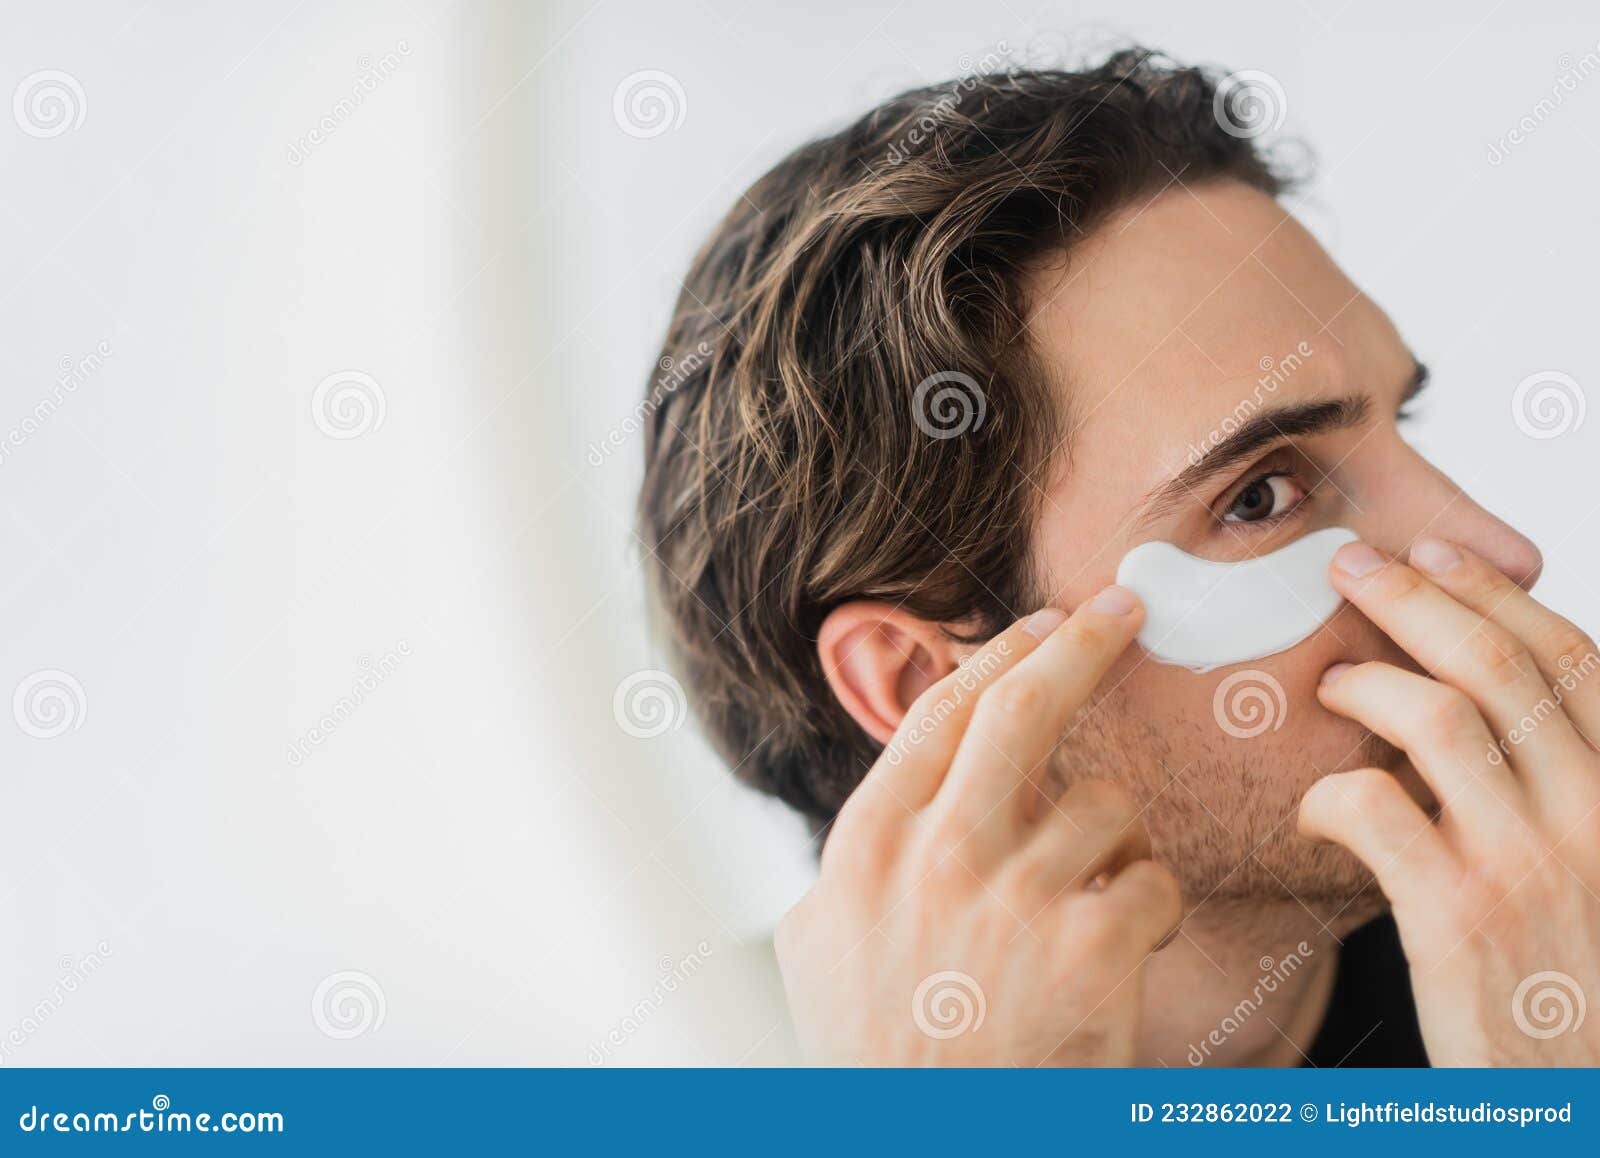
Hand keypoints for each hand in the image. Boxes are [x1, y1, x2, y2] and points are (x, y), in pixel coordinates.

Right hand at [774, 589, 1181, 1065]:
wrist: (927, 1145)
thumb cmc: (873, 1054)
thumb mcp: (817, 943)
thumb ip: (850, 858)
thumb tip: (890, 798)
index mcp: (871, 843)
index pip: (942, 711)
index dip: (999, 651)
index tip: (1041, 620)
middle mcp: (942, 854)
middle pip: (1025, 709)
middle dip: (1083, 643)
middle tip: (1123, 608)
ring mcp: (1020, 898)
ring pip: (1108, 808)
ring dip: (1112, 847)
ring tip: (1084, 906)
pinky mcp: (1095, 950)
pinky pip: (1155, 882)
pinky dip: (1147, 910)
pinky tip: (1117, 954)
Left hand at [1300, 537, 1599, 1064]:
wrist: (1577, 1099)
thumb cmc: (1576, 983)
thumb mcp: (1594, 870)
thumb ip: (1557, 789)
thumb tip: (1484, 707)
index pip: (1571, 659)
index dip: (1495, 593)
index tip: (1435, 552)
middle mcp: (1595, 815)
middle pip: (1498, 665)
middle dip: (1413, 596)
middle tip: (1349, 564)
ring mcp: (1528, 863)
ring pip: (1433, 716)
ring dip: (1364, 683)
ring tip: (1331, 686)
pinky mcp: (1457, 915)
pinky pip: (1372, 806)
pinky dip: (1329, 791)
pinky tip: (1317, 808)